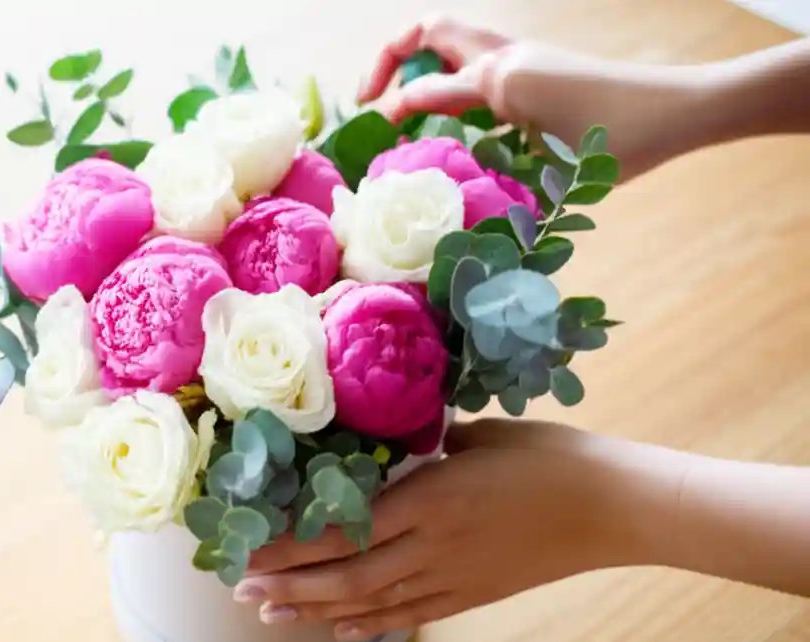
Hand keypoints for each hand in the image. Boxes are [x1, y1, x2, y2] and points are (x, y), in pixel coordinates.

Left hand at [236, 420, 674, 641]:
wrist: (614, 507)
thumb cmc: (549, 458)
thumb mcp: (479, 434)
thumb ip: (425, 445)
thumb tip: (386, 443)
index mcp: (430, 497)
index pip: (342, 528)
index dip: (290, 543)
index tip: (249, 546)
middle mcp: (432, 545)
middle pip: (344, 574)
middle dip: (287, 583)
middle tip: (241, 588)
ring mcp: (452, 577)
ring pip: (369, 601)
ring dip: (314, 609)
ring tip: (270, 614)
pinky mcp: (472, 595)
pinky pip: (409, 615)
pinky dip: (367, 621)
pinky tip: (336, 625)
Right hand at [357, 17, 717, 179]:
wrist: (681, 109)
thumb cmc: (619, 143)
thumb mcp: (547, 170)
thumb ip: (491, 174)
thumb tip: (452, 201)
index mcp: (499, 79)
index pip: (423, 91)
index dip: (389, 114)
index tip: (370, 141)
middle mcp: (505, 57)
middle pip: (428, 31)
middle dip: (389, 58)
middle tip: (371, 97)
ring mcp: (523, 54)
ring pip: (453, 34)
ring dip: (421, 59)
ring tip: (406, 103)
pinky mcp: (539, 63)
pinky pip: (478, 54)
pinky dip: (452, 71)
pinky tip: (456, 115)